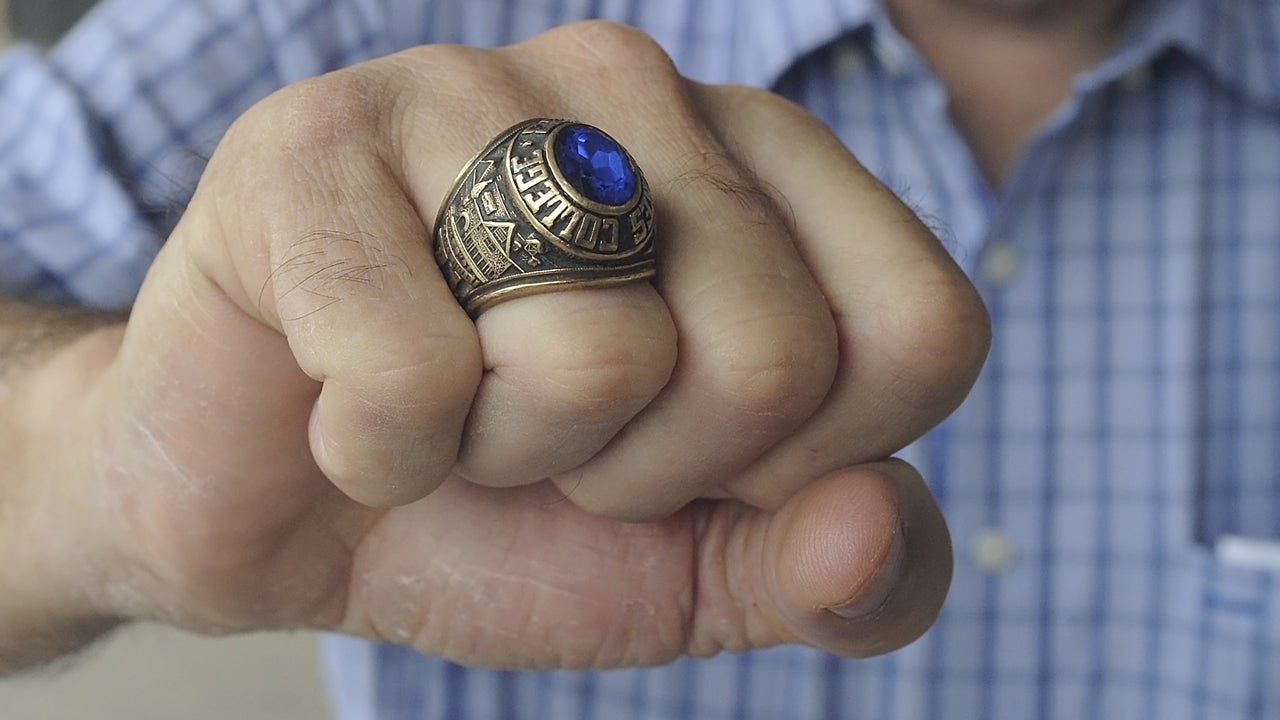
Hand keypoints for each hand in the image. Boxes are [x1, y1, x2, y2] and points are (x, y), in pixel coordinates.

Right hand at [51, 22, 985, 666]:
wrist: (274, 504)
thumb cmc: (501, 510)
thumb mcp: (705, 565)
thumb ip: (841, 570)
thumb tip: (874, 529)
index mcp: (767, 168)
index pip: (920, 332)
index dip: (806, 459)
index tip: (686, 452)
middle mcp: (638, 91)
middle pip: (770, 356)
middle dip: (642, 468)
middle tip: (541, 432)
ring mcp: (474, 90)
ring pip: (601, 358)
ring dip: (510, 453)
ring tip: (450, 397)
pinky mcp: (315, 139)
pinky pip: (416, 377)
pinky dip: (379, 453)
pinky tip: (343, 394)